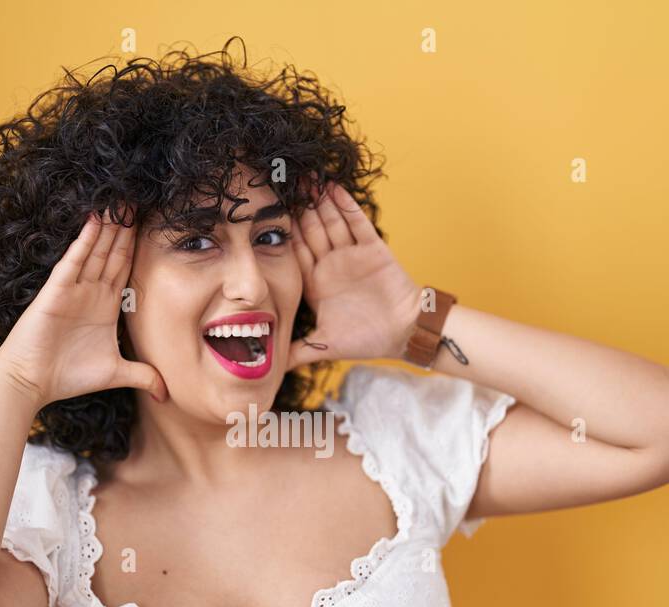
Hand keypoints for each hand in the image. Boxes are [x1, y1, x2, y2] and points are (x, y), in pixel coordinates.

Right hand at [0, 205, 167, 406]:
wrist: (32, 382)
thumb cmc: (69, 376)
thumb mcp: (115, 373)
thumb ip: (142, 375)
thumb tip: (167, 392)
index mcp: (105, 304)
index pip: (125, 267)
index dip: (137, 245)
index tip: (151, 222)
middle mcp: (90, 291)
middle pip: (112, 251)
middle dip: (125, 226)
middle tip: (138, 198)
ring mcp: (73, 288)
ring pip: (95, 250)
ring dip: (108, 225)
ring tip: (121, 200)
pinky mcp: (56, 291)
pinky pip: (74, 261)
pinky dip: (84, 241)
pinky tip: (95, 221)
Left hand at [284, 180, 422, 372]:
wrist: (404, 334)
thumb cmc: (367, 340)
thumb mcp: (325, 347)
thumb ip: (297, 353)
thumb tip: (267, 368)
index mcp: (316, 284)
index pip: (294, 253)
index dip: (281, 234)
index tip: (263, 213)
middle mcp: (331, 265)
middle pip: (310, 231)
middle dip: (297, 208)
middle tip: (281, 181)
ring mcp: (351, 255)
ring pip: (330, 222)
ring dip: (318, 200)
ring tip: (304, 176)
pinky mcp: (373, 249)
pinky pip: (357, 223)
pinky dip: (345, 205)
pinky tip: (333, 186)